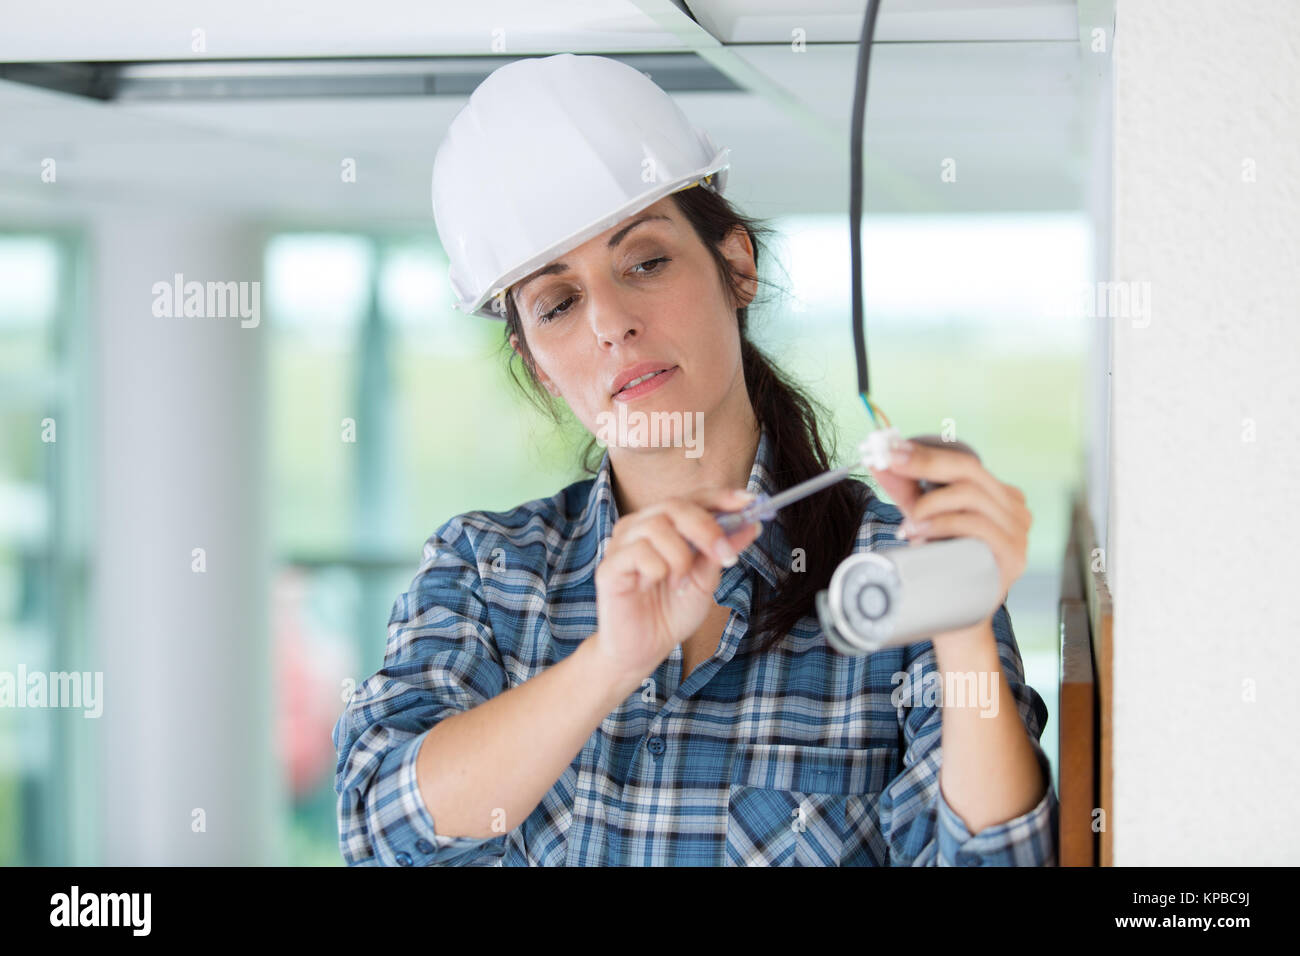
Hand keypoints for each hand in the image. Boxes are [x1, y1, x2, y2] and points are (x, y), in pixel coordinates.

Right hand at [593, 487, 761, 687]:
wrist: (646, 650)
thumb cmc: (671, 612)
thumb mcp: (706, 580)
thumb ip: (722, 551)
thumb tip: (751, 525)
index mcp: (665, 525)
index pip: (693, 498)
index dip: (721, 497)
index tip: (749, 501)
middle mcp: (641, 527)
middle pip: (675, 505)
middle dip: (707, 528)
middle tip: (726, 555)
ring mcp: (622, 544)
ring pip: (658, 527)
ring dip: (680, 558)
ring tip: (680, 585)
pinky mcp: (609, 566)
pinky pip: (639, 553)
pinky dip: (657, 571)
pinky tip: (650, 588)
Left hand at [869, 441, 1031, 608]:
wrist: (956, 615)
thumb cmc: (944, 563)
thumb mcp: (923, 518)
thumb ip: (906, 490)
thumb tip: (878, 461)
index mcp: (997, 493)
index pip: (963, 461)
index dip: (926, 452)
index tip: (890, 449)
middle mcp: (1014, 507)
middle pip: (969, 471)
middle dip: (924, 464)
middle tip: (890, 463)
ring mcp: (1018, 530)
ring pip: (971, 496)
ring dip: (930, 504)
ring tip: (906, 522)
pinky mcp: (1014, 555)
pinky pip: (978, 526)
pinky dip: (944, 525)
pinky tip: (920, 533)